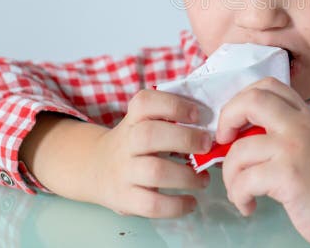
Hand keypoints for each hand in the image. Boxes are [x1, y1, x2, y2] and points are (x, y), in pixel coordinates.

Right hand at [88, 89, 213, 217]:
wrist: (95, 168)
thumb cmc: (135, 143)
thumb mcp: (143, 122)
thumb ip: (170, 117)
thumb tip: (215, 120)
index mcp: (133, 119)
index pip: (145, 102)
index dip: (173, 105)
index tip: (197, 114)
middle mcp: (125, 142)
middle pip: (150, 135)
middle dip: (185, 139)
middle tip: (207, 145)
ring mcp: (123, 171)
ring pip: (154, 171)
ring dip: (186, 176)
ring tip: (204, 179)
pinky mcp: (124, 198)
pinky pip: (151, 204)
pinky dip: (176, 205)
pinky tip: (191, 202)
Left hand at [216, 77, 309, 246]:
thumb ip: (283, 130)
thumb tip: (238, 133)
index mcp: (304, 115)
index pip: (267, 85)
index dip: (241, 99)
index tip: (235, 124)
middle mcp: (299, 124)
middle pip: (251, 101)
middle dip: (226, 119)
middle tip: (223, 142)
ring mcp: (293, 148)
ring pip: (238, 150)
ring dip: (229, 175)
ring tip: (239, 191)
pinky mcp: (287, 175)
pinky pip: (244, 181)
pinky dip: (238, 196)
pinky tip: (248, 205)